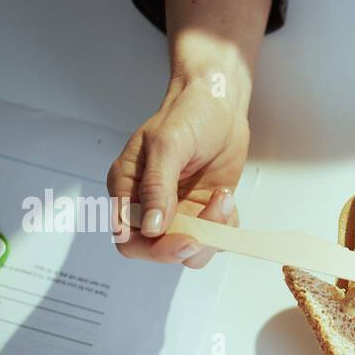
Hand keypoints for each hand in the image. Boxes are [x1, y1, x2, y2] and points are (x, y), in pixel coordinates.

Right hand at [107, 0, 269, 267]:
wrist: (220, 103)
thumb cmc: (189, 114)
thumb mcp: (169, 145)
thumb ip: (157, 187)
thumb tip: (150, 228)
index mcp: (128, 189)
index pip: (129, 240)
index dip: (156, 249)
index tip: (188, 240)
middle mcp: (149, 205)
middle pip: (159, 251)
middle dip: (190, 244)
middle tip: (214, 217)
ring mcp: (177, 211)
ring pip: (191, 250)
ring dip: (213, 233)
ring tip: (223, 196)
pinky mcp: (202, 211)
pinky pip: (213, 238)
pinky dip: (225, 228)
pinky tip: (227, 197)